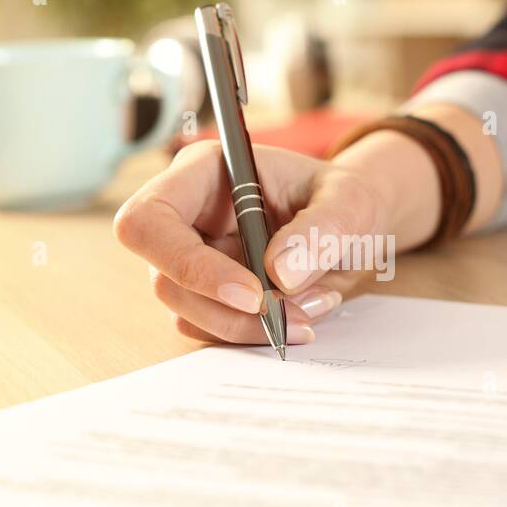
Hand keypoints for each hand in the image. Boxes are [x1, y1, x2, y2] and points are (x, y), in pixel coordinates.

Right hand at [114, 138, 402, 346]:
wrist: (357, 225)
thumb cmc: (347, 199)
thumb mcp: (352, 203)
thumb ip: (321, 230)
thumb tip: (279, 274)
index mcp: (203, 173)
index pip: (148, 221)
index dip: (187, 264)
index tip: (252, 293)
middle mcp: (186, 216)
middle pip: (163, 278)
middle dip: (226, 310)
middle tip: (291, 317)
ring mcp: (191, 258)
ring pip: (186, 312)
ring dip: (245, 327)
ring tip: (308, 313)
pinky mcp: (207, 294)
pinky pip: (211, 328)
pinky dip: (253, 334)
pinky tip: (299, 316)